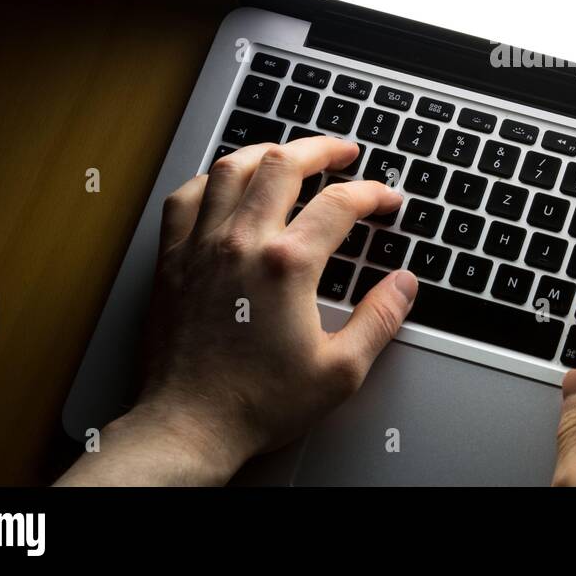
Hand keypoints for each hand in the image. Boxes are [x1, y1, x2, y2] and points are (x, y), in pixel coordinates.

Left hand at [57, 137, 414, 485]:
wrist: (189, 426)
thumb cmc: (257, 403)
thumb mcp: (340, 371)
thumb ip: (379, 319)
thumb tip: (403, 285)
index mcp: (286, 264)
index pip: (340, 203)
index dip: (372, 194)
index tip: (386, 200)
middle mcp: (241, 242)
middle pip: (283, 164)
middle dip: (321, 149)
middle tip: (343, 151)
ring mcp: (201, 246)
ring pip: (232, 168)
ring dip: (267, 152)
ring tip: (289, 153)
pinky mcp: (172, 260)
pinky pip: (186, 197)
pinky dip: (211, 179)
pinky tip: (226, 183)